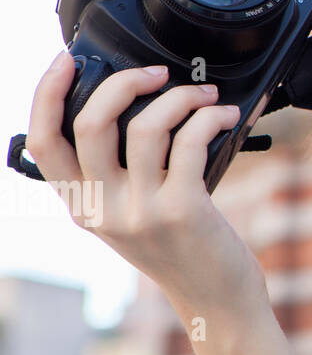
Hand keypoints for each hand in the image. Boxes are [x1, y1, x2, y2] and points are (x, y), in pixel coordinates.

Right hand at [24, 49, 266, 308]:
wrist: (214, 295)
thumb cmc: (181, 244)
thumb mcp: (131, 212)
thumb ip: (118, 172)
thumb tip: (131, 104)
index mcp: (83, 204)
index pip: (43, 143)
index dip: (46, 95)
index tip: (66, 59)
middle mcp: (103, 208)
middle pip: (90, 123)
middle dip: (126, 81)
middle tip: (158, 73)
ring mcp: (140, 211)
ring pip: (147, 127)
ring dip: (184, 98)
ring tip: (206, 96)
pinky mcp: (182, 209)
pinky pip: (191, 142)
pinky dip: (211, 117)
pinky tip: (225, 116)